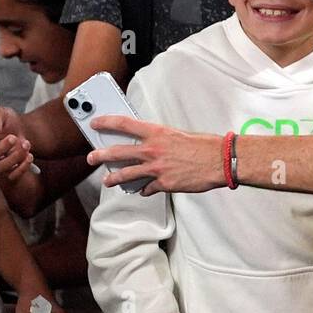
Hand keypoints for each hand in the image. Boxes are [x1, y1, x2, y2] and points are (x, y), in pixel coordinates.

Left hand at [86, 115, 222, 195]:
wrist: (220, 161)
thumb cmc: (205, 146)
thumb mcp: (179, 135)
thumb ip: (162, 140)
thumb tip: (150, 145)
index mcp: (157, 133)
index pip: (125, 124)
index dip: (107, 122)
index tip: (96, 123)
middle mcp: (153, 150)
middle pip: (118, 153)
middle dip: (100, 155)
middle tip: (92, 157)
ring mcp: (156, 169)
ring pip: (127, 175)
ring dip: (114, 178)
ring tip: (107, 181)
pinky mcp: (164, 184)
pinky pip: (147, 188)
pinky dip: (145, 190)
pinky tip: (145, 190)